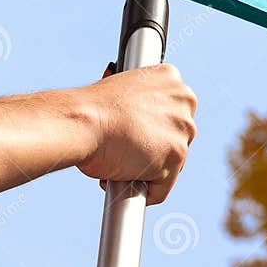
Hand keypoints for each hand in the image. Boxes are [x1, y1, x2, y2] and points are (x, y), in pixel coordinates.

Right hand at [74, 64, 196, 204]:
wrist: (83, 121)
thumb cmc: (91, 109)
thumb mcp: (123, 92)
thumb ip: (142, 105)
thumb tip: (142, 124)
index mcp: (170, 77)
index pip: (171, 109)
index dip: (150, 124)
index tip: (134, 131)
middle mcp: (184, 99)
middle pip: (176, 134)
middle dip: (152, 147)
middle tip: (125, 148)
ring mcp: (182, 128)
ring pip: (172, 161)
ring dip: (148, 168)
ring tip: (121, 162)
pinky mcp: (177, 156)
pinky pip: (162, 186)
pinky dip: (144, 190)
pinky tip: (124, 178)